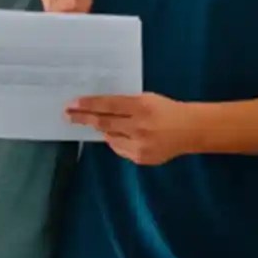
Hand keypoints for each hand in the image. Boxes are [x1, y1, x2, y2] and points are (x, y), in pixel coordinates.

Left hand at [66, 92, 197, 165]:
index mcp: (141, 106)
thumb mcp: (146, 99)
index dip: (88, 105)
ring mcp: (140, 144)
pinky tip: (119, 135)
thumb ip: (125, 104)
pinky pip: (120, 148)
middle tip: (68, 115)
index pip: (108, 105)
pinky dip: (116, 141)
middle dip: (84, 118)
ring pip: (110, 137)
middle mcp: (139, 126)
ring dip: (102, 130)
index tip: (72, 104)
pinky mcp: (141, 157)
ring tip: (96, 123)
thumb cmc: (166, 110)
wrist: (189, 130)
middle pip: (104, 122)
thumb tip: (99, 108)